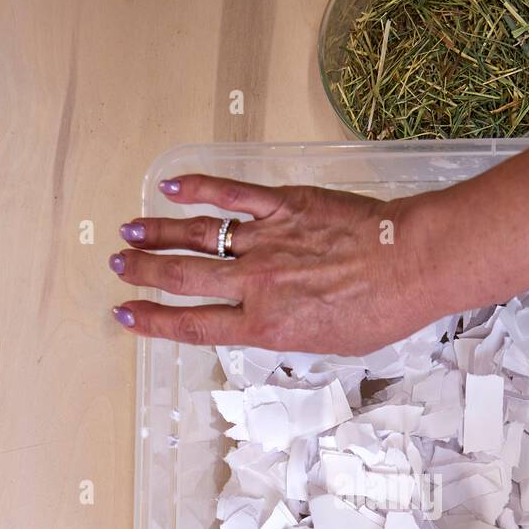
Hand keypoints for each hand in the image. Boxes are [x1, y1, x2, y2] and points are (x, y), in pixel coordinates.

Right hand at [109, 175, 435, 351]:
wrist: (412, 264)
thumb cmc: (382, 309)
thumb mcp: (330, 342)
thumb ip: (289, 329)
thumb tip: (270, 320)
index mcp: (266, 326)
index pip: (193, 326)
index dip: (153, 322)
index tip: (126, 315)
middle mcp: (256, 284)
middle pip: (184, 278)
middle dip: (143, 273)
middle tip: (117, 267)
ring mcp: (267, 241)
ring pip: (197, 236)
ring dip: (158, 234)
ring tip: (129, 232)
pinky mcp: (285, 205)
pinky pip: (232, 195)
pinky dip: (198, 188)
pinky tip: (171, 185)